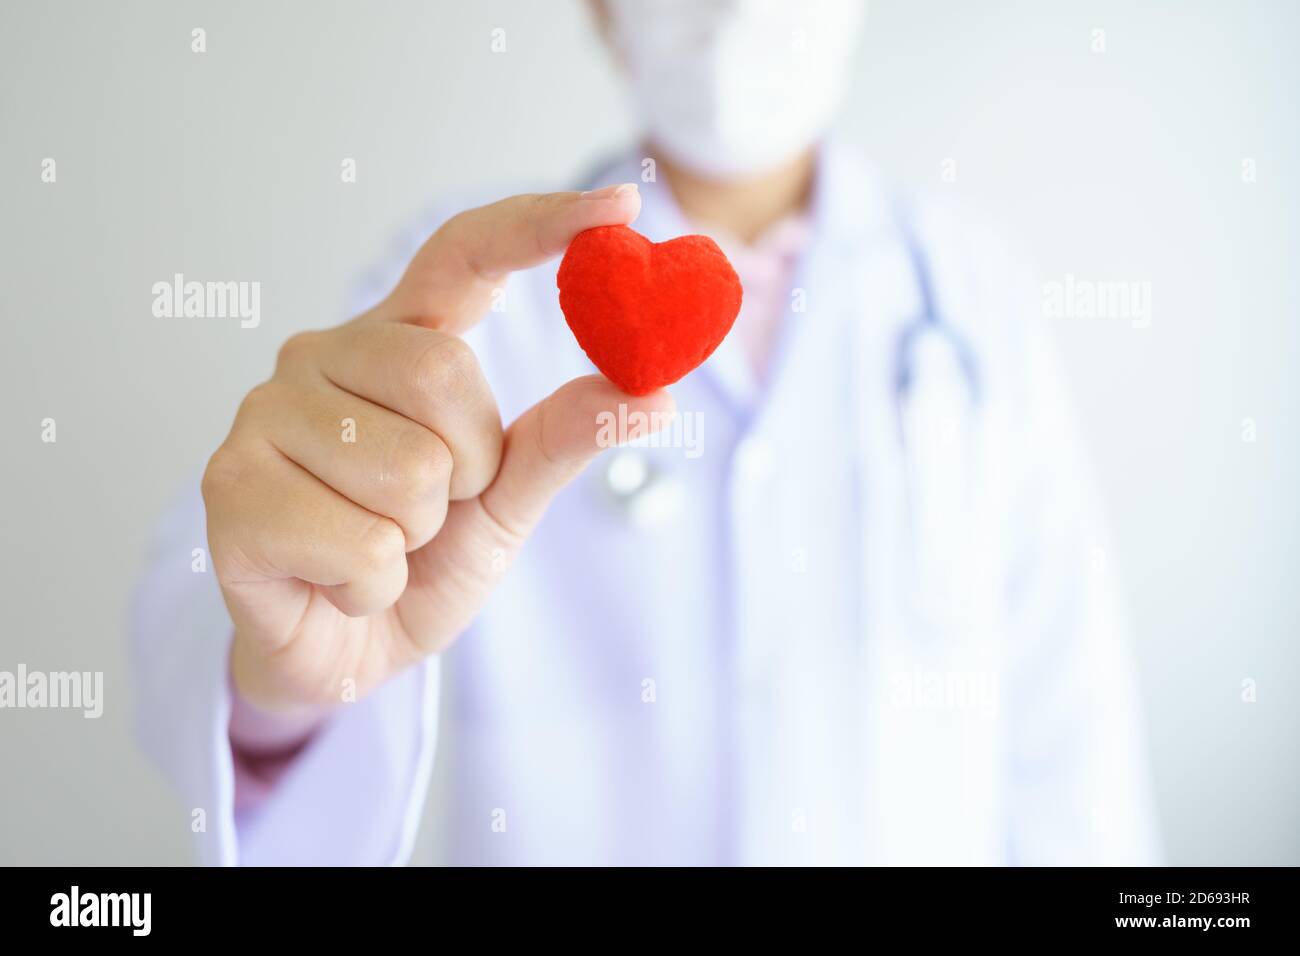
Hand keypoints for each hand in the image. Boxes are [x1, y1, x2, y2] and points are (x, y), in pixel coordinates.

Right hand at [202, 185, 672, 714]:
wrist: (344, 653)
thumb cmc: (422, 561)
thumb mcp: (507, 500)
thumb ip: (563, 438)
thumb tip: (652, 392)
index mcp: (395, 342)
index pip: (461, 254)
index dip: (537, 224)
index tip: (620, 205)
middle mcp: (320, 356)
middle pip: (442, 373)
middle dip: (466, 469)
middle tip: (432, 511)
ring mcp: (263, 416)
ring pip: (405, 468)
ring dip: (417, 537)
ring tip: (380, 548)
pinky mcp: (228, 489)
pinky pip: (359, 541)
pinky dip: (374, 584)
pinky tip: (341, 582)